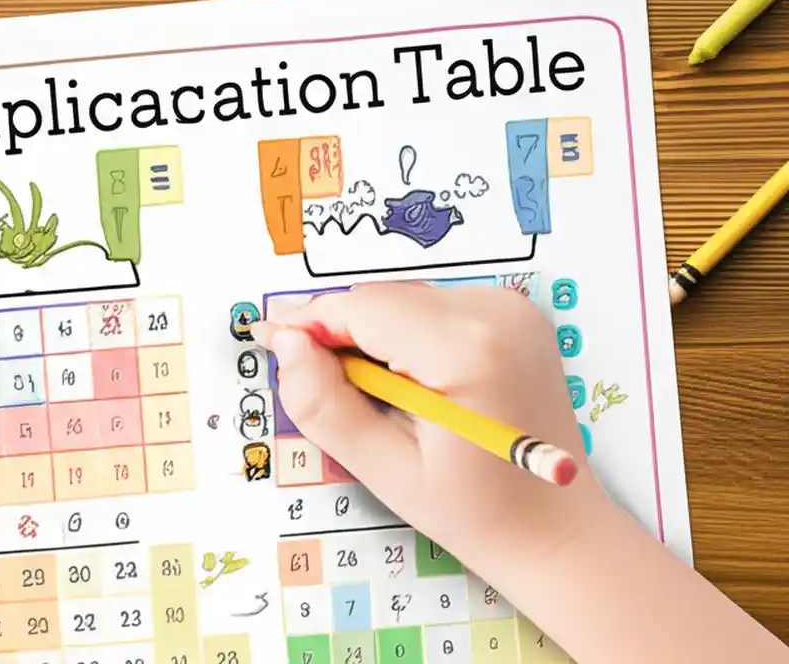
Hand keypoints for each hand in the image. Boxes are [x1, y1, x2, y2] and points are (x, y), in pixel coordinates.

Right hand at [252, 281, 610, 573]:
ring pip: (402, 300)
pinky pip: (432, 308)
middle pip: (381, 299)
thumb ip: (326, 404)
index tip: (270, 340)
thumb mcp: (387, 470)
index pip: (362, 308)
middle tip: (314, 384)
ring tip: (371, 398)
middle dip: (339, 333)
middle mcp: (496, 312)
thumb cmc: (481, 514)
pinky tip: (407, 385)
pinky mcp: (513, 315)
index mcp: (468, 349)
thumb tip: (288, 346)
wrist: (558, 529)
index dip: (309, 323)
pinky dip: (404, 335)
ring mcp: (511, 309)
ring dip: (371, 336)